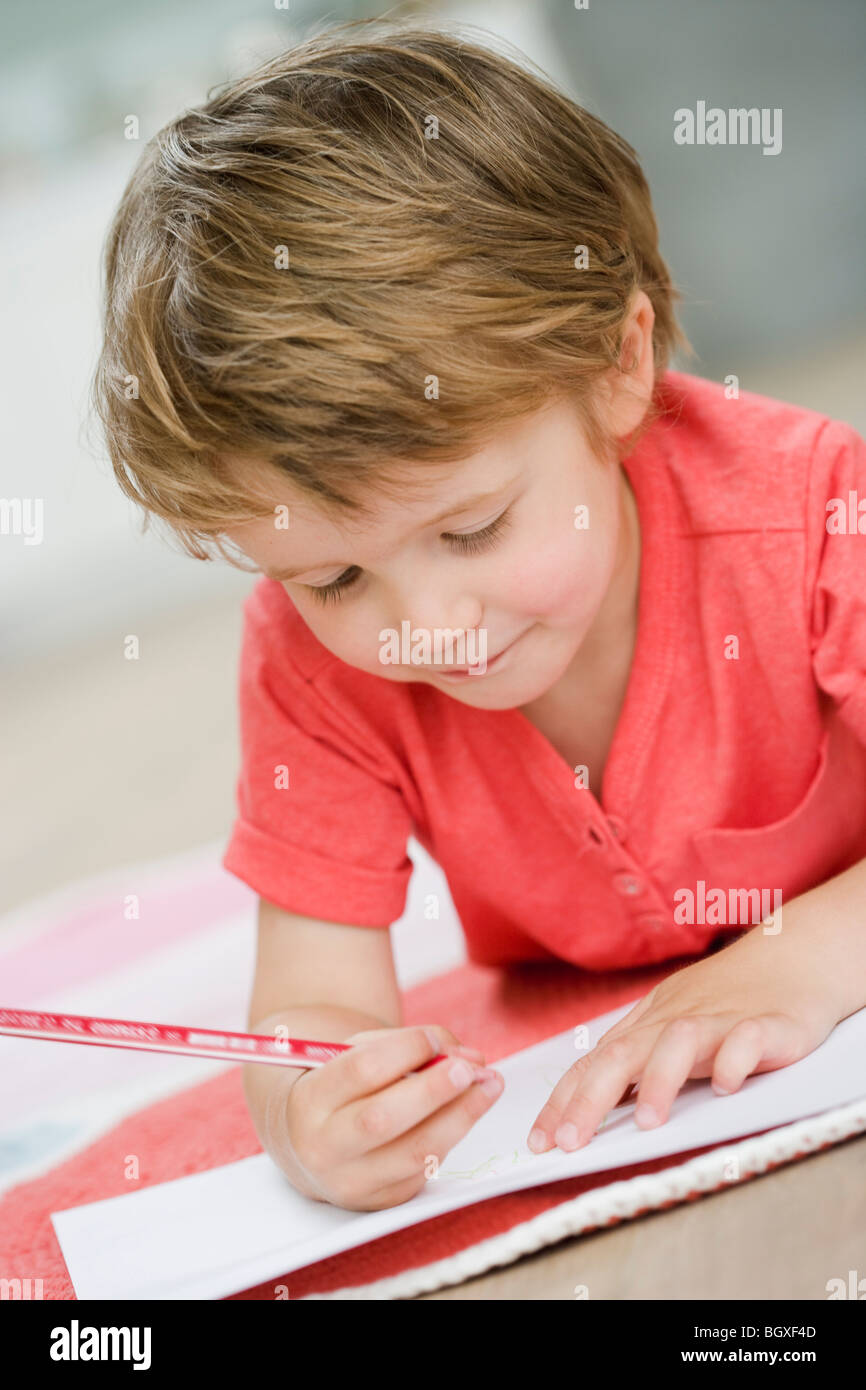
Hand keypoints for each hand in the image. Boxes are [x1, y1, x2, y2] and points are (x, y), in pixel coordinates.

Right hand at [272, 1024, 503, 1209]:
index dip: (405, 1051)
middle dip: (434, 1090)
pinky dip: (452, 1135)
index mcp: (310, 1100)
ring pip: (415, 1152)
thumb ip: (409, 1045)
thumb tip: (470, 1058)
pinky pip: (426, 1168)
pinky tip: (467, 1112)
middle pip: (384, 1119)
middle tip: (471, 1069)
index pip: (361, 1071)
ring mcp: (353, 1181)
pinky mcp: (383, 1200)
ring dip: (461, 1116)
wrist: (310, 1144)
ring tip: (490, 1086)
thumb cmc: (341, 1088)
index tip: (435, 1041)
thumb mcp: (357, 1054)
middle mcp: (324, 1147)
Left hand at [526, 931, 838, 1153]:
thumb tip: (593, 1107)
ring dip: (659, 1081)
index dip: (564, 1101)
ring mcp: (720, 1019)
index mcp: (649, 1024)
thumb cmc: (728, 1000)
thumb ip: (641, 1062)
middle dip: (589, 1099)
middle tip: (569, 1142)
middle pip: (622, 1053)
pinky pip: (746, 1038)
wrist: (794, 955)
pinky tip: (725, 1086)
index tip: (540, 1142)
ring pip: (678, 1041)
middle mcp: (675, 1019)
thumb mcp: (674, 1026)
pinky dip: (734, 1059)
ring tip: (648, 1124)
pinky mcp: (768, 1023)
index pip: (596, 1063)